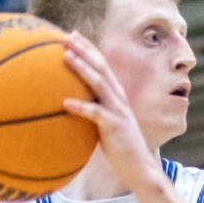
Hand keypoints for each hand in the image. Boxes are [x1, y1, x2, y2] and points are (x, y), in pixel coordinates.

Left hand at [62, 31, 159, 184]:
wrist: (138, 166)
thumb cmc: (119, 147)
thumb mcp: (106, 124)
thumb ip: (93, 111)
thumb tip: (69, 106)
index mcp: (116, 95)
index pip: (102, 66)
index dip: (88, 49)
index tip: (72, 36)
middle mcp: (118, 97)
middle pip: (101, 67)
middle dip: (84, 50)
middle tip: (66, 37)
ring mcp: (118, 110)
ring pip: (99, 83)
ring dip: (82, 68)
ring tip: (65, 56)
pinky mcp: (115, 126)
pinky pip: (95, 113)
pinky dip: (80, 106)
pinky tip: (65, 103)